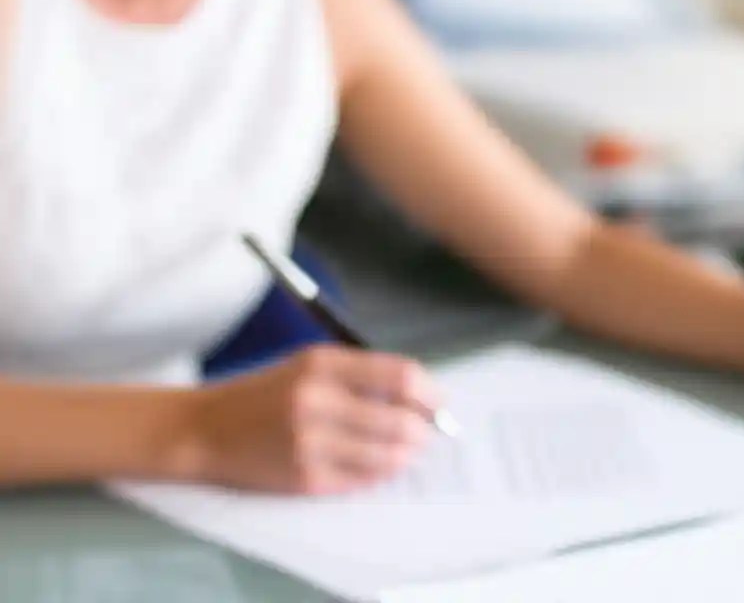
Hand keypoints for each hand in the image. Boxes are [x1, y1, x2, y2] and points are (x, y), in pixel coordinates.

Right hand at [185, 345, 438, 494]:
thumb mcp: (310, 364)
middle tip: (428, 432)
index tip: (439, 403)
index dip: (430, 393)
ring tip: (408, 450)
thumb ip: (362, 374)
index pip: (400, 376)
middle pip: (401, 420)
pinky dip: (379, 473)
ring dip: (407, 455)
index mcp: (321, 365)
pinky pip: (363, 480)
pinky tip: (377, 465)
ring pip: (388, 455)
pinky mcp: (304, 478)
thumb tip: (420, 394)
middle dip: (425, 430)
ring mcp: (309, 444)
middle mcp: (315, 402)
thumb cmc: (265, 394)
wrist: (204, 430)